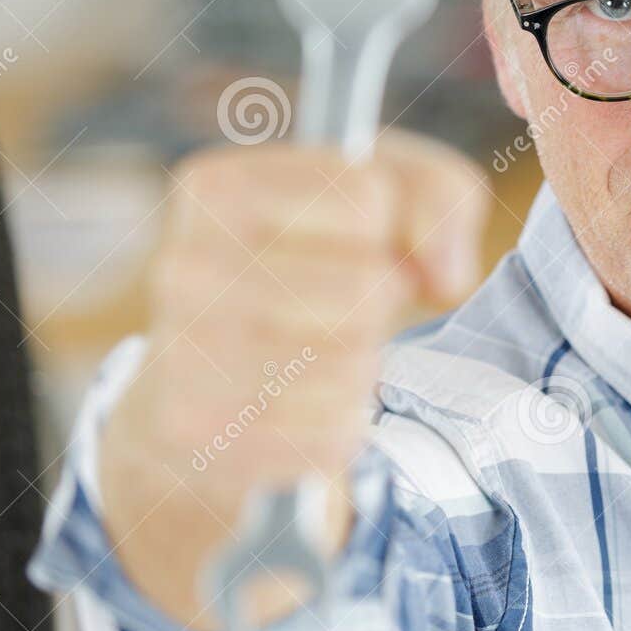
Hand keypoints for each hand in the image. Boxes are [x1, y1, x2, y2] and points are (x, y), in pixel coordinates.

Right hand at [97, 129, 487, 630]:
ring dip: (360, 379)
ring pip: (351, 363)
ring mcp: (180, 356)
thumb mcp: (371, 218)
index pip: (367, 189)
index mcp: (214, 187)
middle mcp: (180, 264)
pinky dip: (338, 435)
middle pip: (366, 286)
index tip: (385, 250)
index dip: (404, 228)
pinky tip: (301, 421)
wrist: (200, 430)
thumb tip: (450, 260)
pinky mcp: (197, 444)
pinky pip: (328, 434)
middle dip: (382, 315)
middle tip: (345, 323)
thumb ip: (435, 195)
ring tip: (315, 372)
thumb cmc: (300, 300)